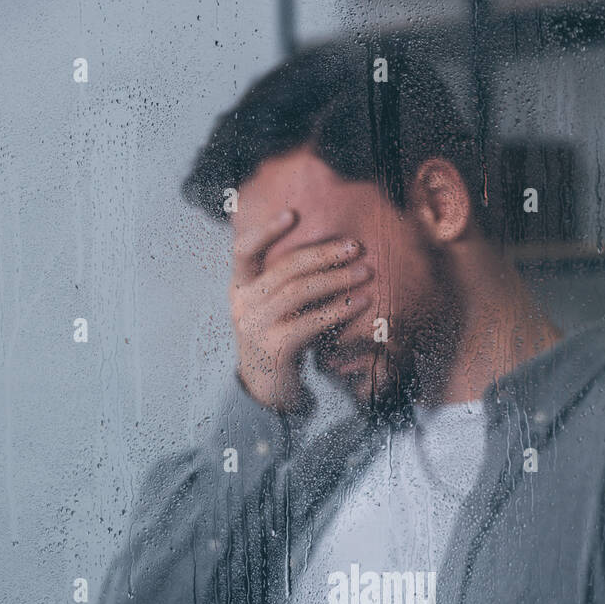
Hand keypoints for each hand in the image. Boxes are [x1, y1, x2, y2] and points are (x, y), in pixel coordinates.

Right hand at [229, 209, 373, 410]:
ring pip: (299, 292)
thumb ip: (285, 281)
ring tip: (365, 272)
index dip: (266, 230)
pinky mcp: (275, 347)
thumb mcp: (274, 307)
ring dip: (337, 279)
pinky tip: (360, 302)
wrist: (267, 390)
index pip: (244, 250)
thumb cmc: (279, 340)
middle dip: (324, 254)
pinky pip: (311, 321)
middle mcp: (243, 304)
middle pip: (285, 268)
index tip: (293, 213)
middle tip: (355, 247)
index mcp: (240, 288)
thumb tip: (324, 248)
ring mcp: (256, 326)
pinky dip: (339, 309)